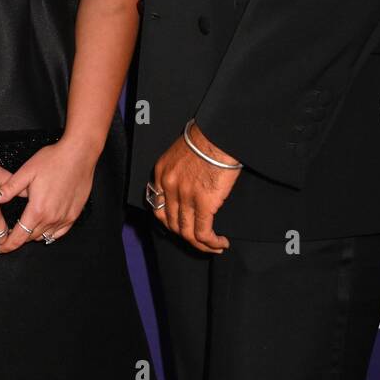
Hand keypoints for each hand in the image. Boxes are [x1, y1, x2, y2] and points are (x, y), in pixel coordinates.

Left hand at [0, 139, 97, 252]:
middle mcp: (51, 218)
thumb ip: (9, 189)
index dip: (7, 245)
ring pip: (44, 236)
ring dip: (32, 235)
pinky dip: (49, 233)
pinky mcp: (74, 215)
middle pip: (30, 238)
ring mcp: (64, 218)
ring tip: (25, 227)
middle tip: (9, 234)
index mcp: (37, 209)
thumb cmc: (53, 160)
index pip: (19, 237)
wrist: (79, 154)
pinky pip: (59, 233)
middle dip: (18, 238)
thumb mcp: (27, 171)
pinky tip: (44, 226)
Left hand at [151, 121, 238, 252]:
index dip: (171, 223)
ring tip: (213, 246)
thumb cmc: (206, 137)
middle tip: (200, 240)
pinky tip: (220, 243)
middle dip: (186, 236)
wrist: (219, 133)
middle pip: (172, 224)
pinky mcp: (204, 203)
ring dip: (201, 245)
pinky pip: (203, 232)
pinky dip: (211, 243)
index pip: (159, 208)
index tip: (182, 228)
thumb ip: (179, 171)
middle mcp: (169, 187)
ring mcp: (184, 196)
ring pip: (187, 232)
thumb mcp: (181, 152)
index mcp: (161, 173)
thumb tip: (188, 187)